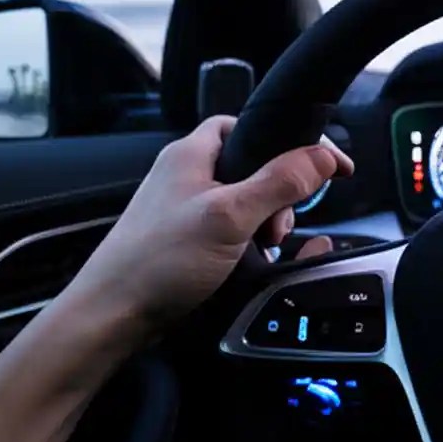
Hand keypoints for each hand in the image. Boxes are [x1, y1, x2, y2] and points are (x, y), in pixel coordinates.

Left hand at [65, 115, 354, 330]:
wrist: (114, 316)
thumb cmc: (158, 261)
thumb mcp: (230, 216)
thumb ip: (279, 182)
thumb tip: (324, 157)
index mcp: (192, 154)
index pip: (249, 125)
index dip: (290, 140)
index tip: (329, 166)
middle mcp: (188, 176)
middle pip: (256, 168)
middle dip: (280, 195)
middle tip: (279, 226)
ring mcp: (187, 209)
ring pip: (248, 203)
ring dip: (267, 224)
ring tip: (263, 248)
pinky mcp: (188, 240)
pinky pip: (234, 231)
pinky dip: (250, 243)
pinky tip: (251, 263)